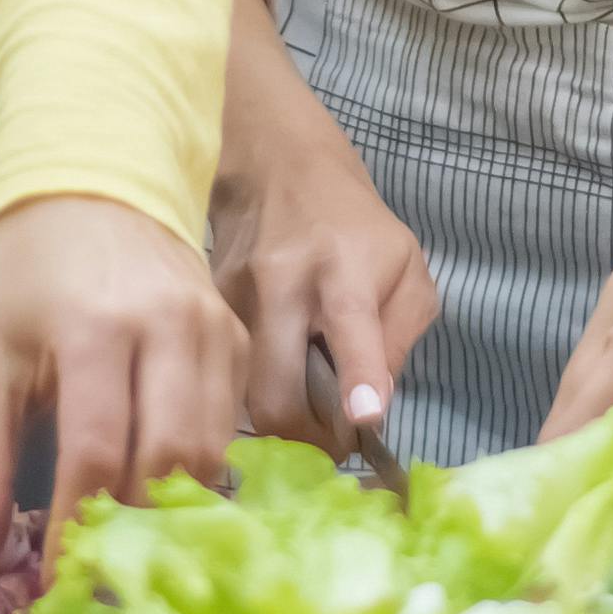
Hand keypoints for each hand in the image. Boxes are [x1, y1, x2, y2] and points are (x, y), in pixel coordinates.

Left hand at [0, 193, 244, 568]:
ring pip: (210, 450)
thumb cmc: (27, 274)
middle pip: (167, 459)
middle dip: (134, 526)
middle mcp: (167, 328)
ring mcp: (213, 330)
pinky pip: (230, 424)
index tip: (58, 580)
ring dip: (170, 505)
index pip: (96, 454)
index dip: (78, 527)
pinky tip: (161, 486)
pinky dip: (198, 467)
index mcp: (94, 328)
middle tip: (101, 567)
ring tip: (130, 539)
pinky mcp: (237, 337)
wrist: (93, 182)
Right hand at [206, 0, 434, 456]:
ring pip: (245, 395)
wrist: (276, 168)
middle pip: (277, 390)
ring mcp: (234, 300)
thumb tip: (370, 406)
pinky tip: (276, 386)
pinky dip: (254, 394)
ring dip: (280, 424)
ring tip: (308, 419)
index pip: (350, 326)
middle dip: (307, 438)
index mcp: (342, 270)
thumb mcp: (406, 270)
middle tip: (332, 445)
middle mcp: (282, 284)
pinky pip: (228, 374)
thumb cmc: (356, 229)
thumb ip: (399, 338)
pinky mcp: (207, 311)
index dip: (358, 377)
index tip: (365, 419)